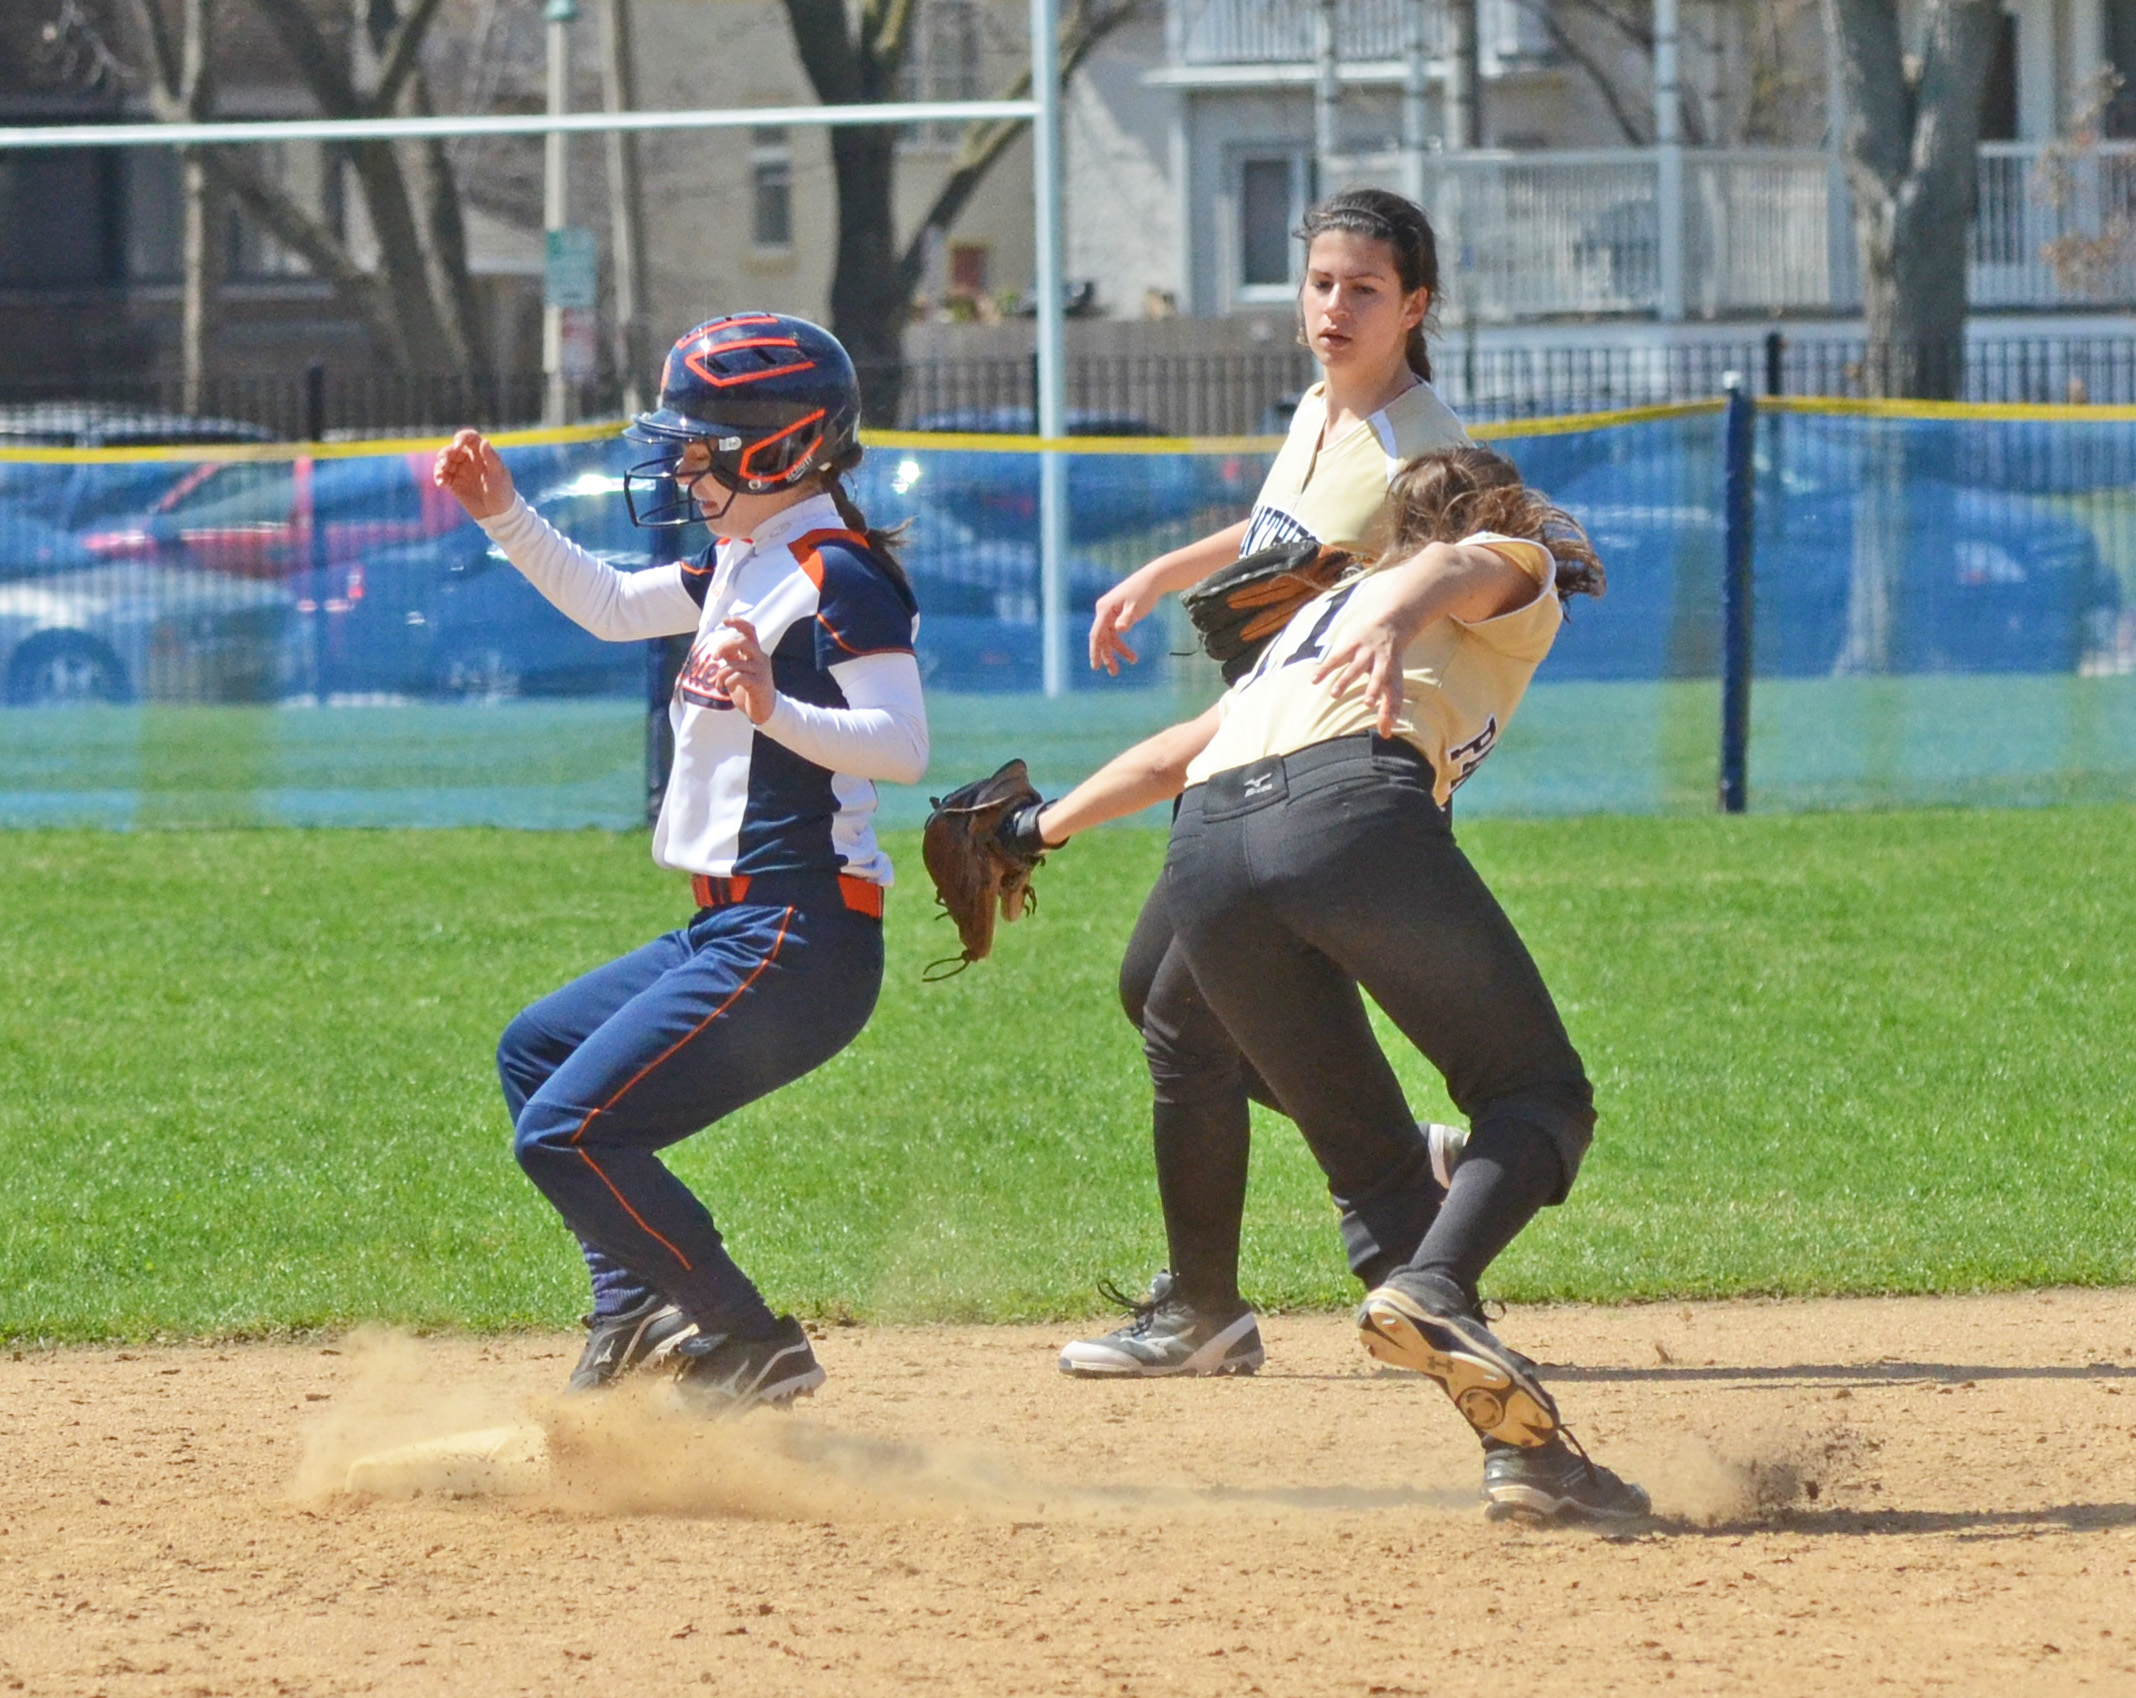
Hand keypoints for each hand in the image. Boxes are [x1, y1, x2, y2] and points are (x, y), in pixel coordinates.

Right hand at [432, 428, 515, 519]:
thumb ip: (491, 458)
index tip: (457, 445)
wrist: (498, 514)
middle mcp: (469, 459)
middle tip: (444, 463)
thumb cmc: (502, 491)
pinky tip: (441, 483)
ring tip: (441, 475)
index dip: (461, 437)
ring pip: (444, 461)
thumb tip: (485, 441)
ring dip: (439, 465)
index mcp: (481, 454)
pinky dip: (439, 477)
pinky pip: (442, 475)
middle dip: (445, 454)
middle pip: (452, 449)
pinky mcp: (454, 483)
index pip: (469, 438)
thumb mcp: (499, 475)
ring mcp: (460, 471)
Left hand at [707, 617, 775, 723]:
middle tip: (715, 657)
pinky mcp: (759, 684)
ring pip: (737, 663)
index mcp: (755, 652)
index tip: (724, 621)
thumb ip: (732, 659)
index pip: (750, 630)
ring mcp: (761, 671)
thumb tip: (721, 649)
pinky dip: (728, 682)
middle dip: (724, 646)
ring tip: (718, 682)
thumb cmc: (749, 690)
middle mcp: (760, 658)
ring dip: (722, 673)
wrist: (763, 711)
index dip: (738, 622)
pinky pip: (738, 677)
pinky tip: (726, 687)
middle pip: (743, 642)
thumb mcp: (738, 671)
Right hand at [1088, 567, 1159, 674]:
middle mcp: (1103, 611)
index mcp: (1104, 609)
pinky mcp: (1117, 614)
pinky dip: (1122, 644)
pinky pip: (1115, 633)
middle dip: (1107, 655)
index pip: (1096, 634)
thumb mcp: (1137, 607)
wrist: (1153, 579)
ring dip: (1118, 651)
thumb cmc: (1144, 592)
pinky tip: (1131, 655)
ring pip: (1109, 637)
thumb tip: (1119, 629)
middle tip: (1115, 672)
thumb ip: (1127, 619)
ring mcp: (1109, 613)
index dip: (1095, 651)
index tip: (1096, 666)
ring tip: (1132, 662)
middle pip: (1102, 638)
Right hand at [1312, 615, 1407, 737]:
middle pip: (1380, 677)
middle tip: (1367, 704)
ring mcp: (1366, 653)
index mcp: (1394, 674)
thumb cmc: (1389, 663)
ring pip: (1355, 667)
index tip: (1388, 726)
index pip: (1396, 693)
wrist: (1390, 624)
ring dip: (1345, 680)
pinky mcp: (1351, 645)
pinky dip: (1325, 669)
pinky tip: (1314, 680)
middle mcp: (1382, 662)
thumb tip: (1387, 734)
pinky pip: (1336, 658)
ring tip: (1333, 695)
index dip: (1393, 708)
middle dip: (1374, 689)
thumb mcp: (1393, 682)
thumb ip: (1388, 708)